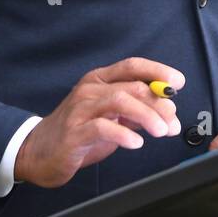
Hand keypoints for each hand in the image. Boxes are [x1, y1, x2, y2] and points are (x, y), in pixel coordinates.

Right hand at [14, 57, 183, 187]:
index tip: (178, 82)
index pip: (132, 66)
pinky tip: (136, 142)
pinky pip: (102, 127)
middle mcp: (90, 89)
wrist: (39, 150)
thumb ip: (138, 113)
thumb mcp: (113, 118)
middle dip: (159, 103)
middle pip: (132, 86)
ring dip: (146, 115)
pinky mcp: (74, 132)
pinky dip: (124, 134)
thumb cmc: (79, 132)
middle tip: (173, 120)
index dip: (158, 71)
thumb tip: (170, 113)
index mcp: (100, 80)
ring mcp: (80, 109)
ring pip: (120, 101)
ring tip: (161, 130)